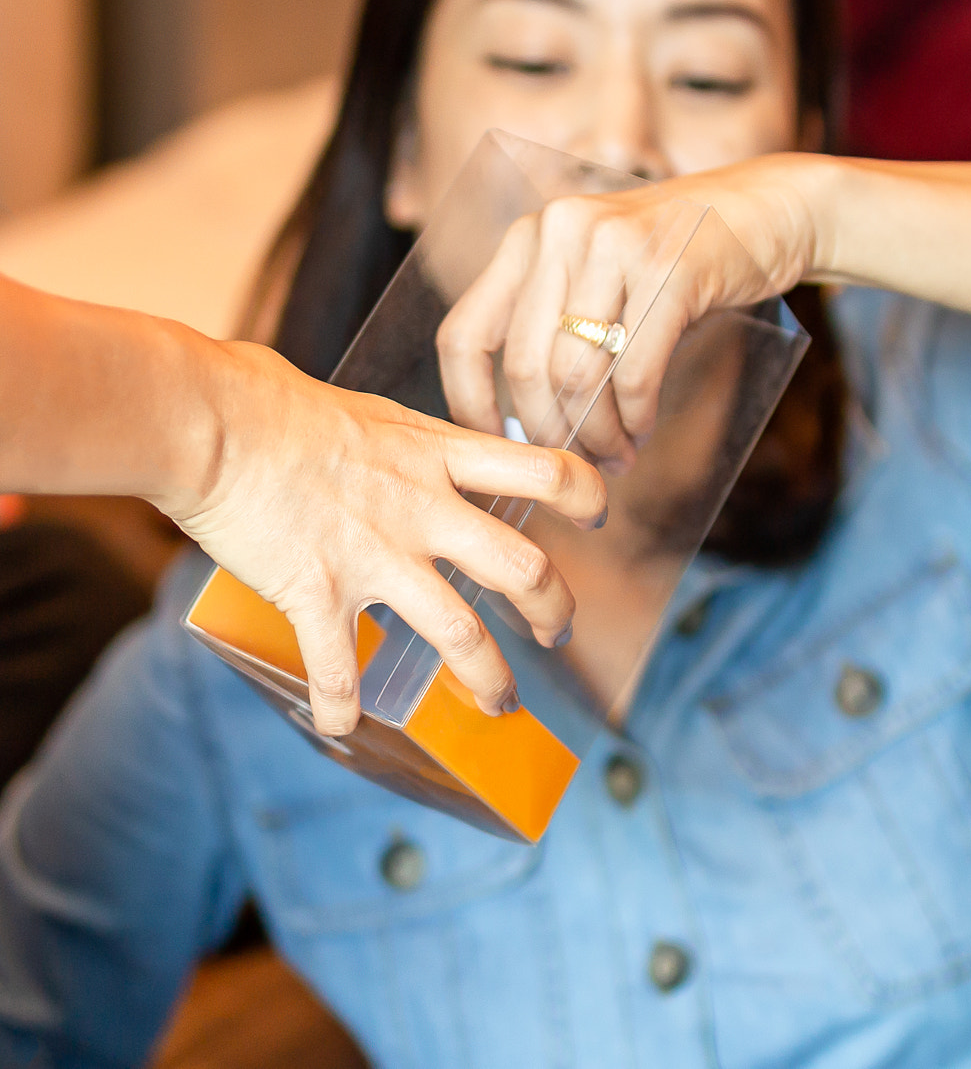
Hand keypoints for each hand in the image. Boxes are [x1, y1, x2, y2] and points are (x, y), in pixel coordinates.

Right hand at [163, 340, 608, 734]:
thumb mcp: (373, 414)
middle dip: (553, 609)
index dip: (586, 494)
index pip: (544, 469)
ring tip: (501, 702)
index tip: (599, 513)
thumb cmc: (274, 402)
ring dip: (489, 676)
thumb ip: (408, 444)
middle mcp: (423, 509)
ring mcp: (374, 554)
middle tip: (556, 632)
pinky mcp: (318, 590)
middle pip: (524, 567)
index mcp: (439, 457)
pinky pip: (338, 668)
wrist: (210, 419)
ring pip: (460, 630)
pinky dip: (343, 707)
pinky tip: (343, 729)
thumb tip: (413, 444)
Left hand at [436, 154, 821, 467]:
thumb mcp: (601, 273)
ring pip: (578, 376)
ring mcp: (614, 246)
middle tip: (576, 466)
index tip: (498, 447)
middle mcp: (561, 231)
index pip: (464, 332)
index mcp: (529, 236)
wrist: (769, 208)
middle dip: (548, 433)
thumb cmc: (680, 257)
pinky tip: (644, 430)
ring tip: (616, 455)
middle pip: (524, 366)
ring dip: (597, 434)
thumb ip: (556, 323)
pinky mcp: (671, 269)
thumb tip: (522, 424)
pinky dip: (636, 417)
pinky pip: (635, 372)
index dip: (470, 403)